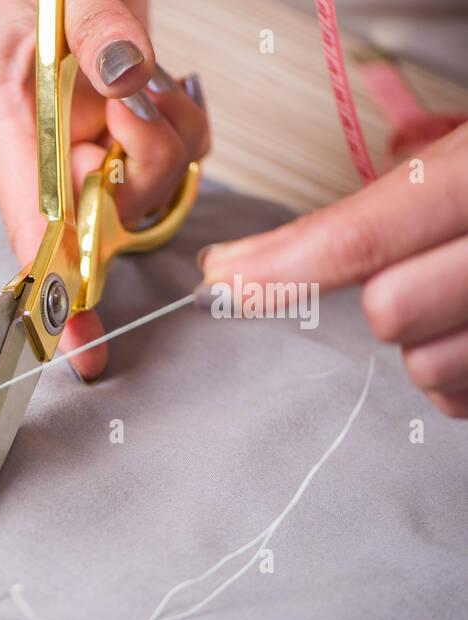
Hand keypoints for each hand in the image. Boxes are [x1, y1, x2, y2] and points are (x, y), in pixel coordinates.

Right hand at [0, 0, 208, 379]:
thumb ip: (95, 23)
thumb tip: (123, 76)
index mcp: (4, 113)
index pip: (27, 226)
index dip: (56, 292)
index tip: (81, 344)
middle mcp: (38, 133)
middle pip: (98, 209)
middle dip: (141, 168)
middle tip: (141, 98)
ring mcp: (78, 125)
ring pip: (138, 184)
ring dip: (168, 141)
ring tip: (152, 78)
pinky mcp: (113, 109)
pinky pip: (163, 150)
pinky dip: (181, 126)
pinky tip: (163, 83)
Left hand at [200, 122, 467, 417]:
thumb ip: (411, 174)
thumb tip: (303, 219)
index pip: (358, 239)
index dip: (276, 268)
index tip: (220, 278)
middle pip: (390, 311)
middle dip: (382, 300)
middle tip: (406, 273)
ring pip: (428, 365)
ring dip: (424, 342)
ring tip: (456, 300)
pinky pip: (458, 399)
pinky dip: (456, 373)